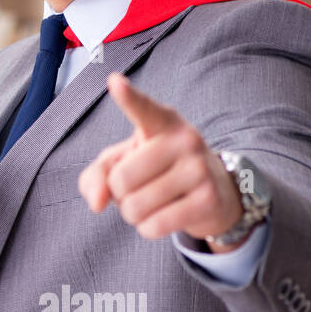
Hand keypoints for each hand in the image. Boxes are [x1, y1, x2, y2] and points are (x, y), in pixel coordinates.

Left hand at [78, 72, 243, 249]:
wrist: (214, 193)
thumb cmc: (156, 171)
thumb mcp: (124, 163)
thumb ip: (96, 176)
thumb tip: (97, 202)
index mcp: (161, 121)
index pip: (142, 109)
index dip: (127, 98)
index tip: (114, 82)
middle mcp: (184, 139)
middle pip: (121, 180)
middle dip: (120, 194)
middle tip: (140, 187)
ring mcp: (199, 168)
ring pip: (135, 207)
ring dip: (133, 214)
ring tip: (153, 201)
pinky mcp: (208, 199)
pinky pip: (154, 226)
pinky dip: (148, 228)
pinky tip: (163, 217)